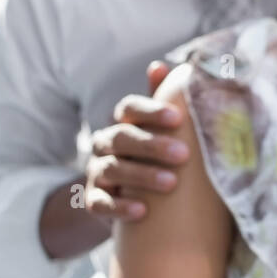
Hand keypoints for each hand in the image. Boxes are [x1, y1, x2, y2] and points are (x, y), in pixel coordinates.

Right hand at [85, 60, 188, 221]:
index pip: (128, 108)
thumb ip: (160, 99)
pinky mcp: (93, 200)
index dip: (150, 111)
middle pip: (122, 138)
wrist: (127, 197)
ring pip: (111, 169)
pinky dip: (119, 206)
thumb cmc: (151, 155)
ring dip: (141, 175)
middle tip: (183, 154)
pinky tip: (142, 211)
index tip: (178, 118)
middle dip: (152, 145)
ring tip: (171, 183)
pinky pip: (99, 203)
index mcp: (122, 122)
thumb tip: (159, 66)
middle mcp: (104, 143)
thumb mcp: (158, 129)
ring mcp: (96, 171)